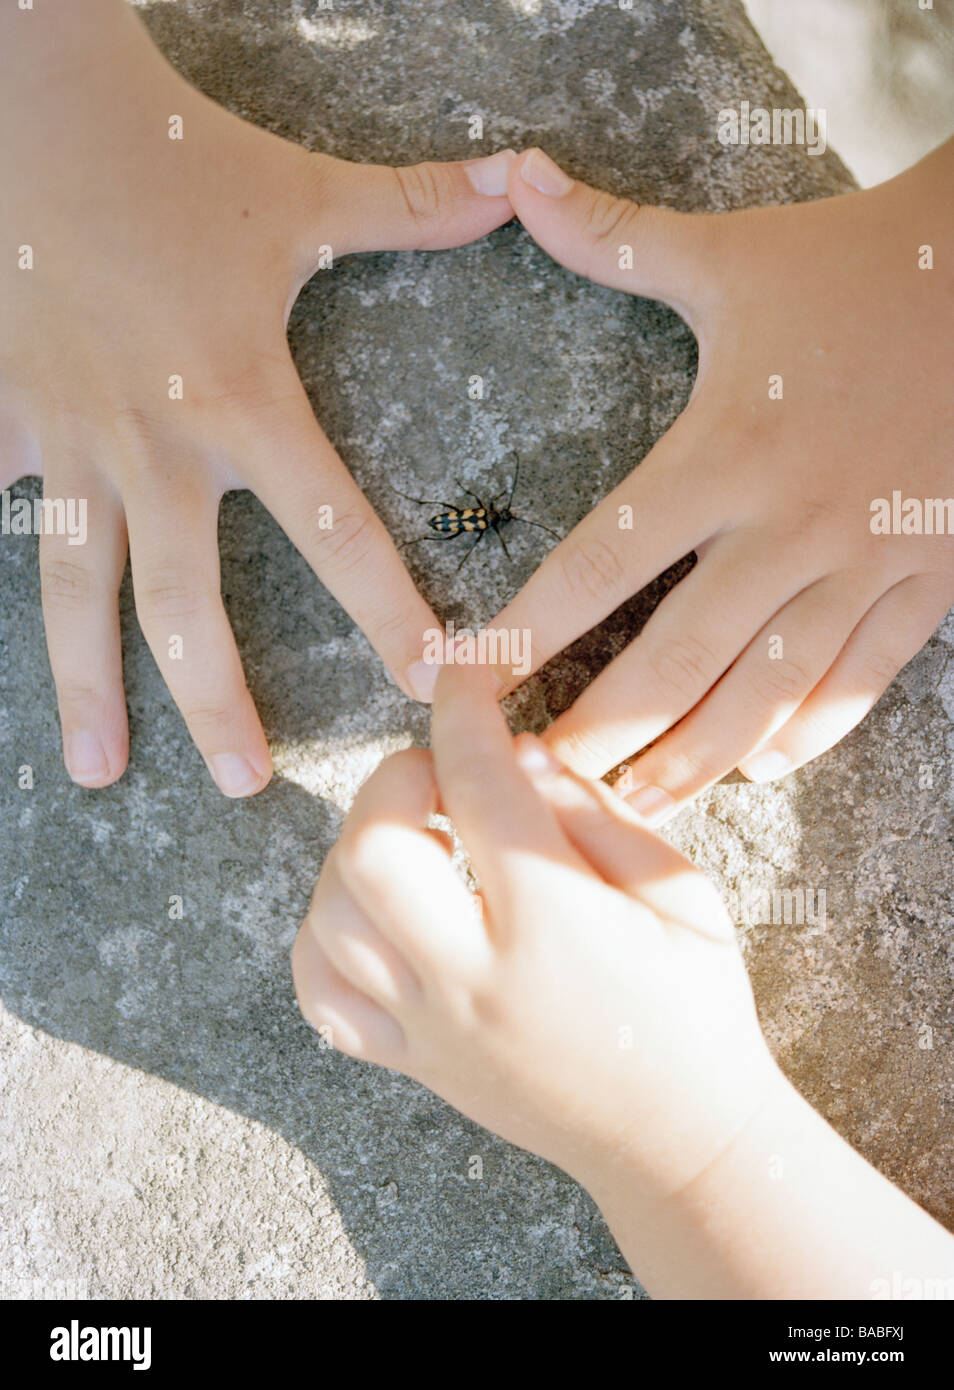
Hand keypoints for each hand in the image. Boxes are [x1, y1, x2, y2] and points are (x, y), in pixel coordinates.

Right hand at [0, 0, 513, 793]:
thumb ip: (412, 208)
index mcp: (242, 400)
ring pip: (73, 587)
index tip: (427, 686)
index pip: (335, 529)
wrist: (34, 102)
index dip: (388, 612)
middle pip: (184, 600)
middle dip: (214, 698)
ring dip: (86, 685)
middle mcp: (155, 441)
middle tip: (247, 783)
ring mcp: (67, 437)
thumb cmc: (175, 154)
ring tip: (96, 769)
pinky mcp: (1, 416)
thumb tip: (516, 180)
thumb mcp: (300, 194)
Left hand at [292, 664, 777, 1202]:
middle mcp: (473, 979)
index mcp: (554, 927)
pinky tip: (374, 908)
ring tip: (421, 840)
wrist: (678, 1141)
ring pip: (330, 918)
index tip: (469, 673)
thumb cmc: (696, 1009)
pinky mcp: (410, 1061)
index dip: (467, 710)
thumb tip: (513, 748)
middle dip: (395, 782)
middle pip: (370, 853)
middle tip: (444, 777)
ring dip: (359, 851)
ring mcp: (429, 1029)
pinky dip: (328, 931)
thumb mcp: (678, 891)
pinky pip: (321, 993)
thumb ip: (592, 810)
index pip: (480, 787)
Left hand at [486, 142, 953, 821]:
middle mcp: (788, 527)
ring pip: (766, 695)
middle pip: (675, 662)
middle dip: (601, 735)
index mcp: (725, 455)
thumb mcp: (732, 256)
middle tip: (538, 790)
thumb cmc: (857, 272)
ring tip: (633, 808)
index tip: (464, 685)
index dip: (523, 634)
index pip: (599, 566)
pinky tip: (760, 765)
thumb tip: (517, 179)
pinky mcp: (926, 582)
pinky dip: (809, 732)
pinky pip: (862, 681)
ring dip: (694, 759)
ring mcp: (863, 566)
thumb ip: (614, 239)